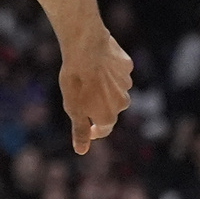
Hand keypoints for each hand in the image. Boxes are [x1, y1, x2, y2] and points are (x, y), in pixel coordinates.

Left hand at [59, 31, 133, 155]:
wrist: (85, 47)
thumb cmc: (75, 80)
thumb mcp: (73, 109)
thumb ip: (80, 130)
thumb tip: (82, 151)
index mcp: (108, 115)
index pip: (104, 129)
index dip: (94, 130)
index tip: (86, 126)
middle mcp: (122, 102)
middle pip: (111, 109)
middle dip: (99, 106)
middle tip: (83, 94)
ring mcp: (126, 83)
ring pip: (116, 90)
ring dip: (105, 88)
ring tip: (89, 77)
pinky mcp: (126, 66)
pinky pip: (118, 72)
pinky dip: (109, 71)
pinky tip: (97, 63)